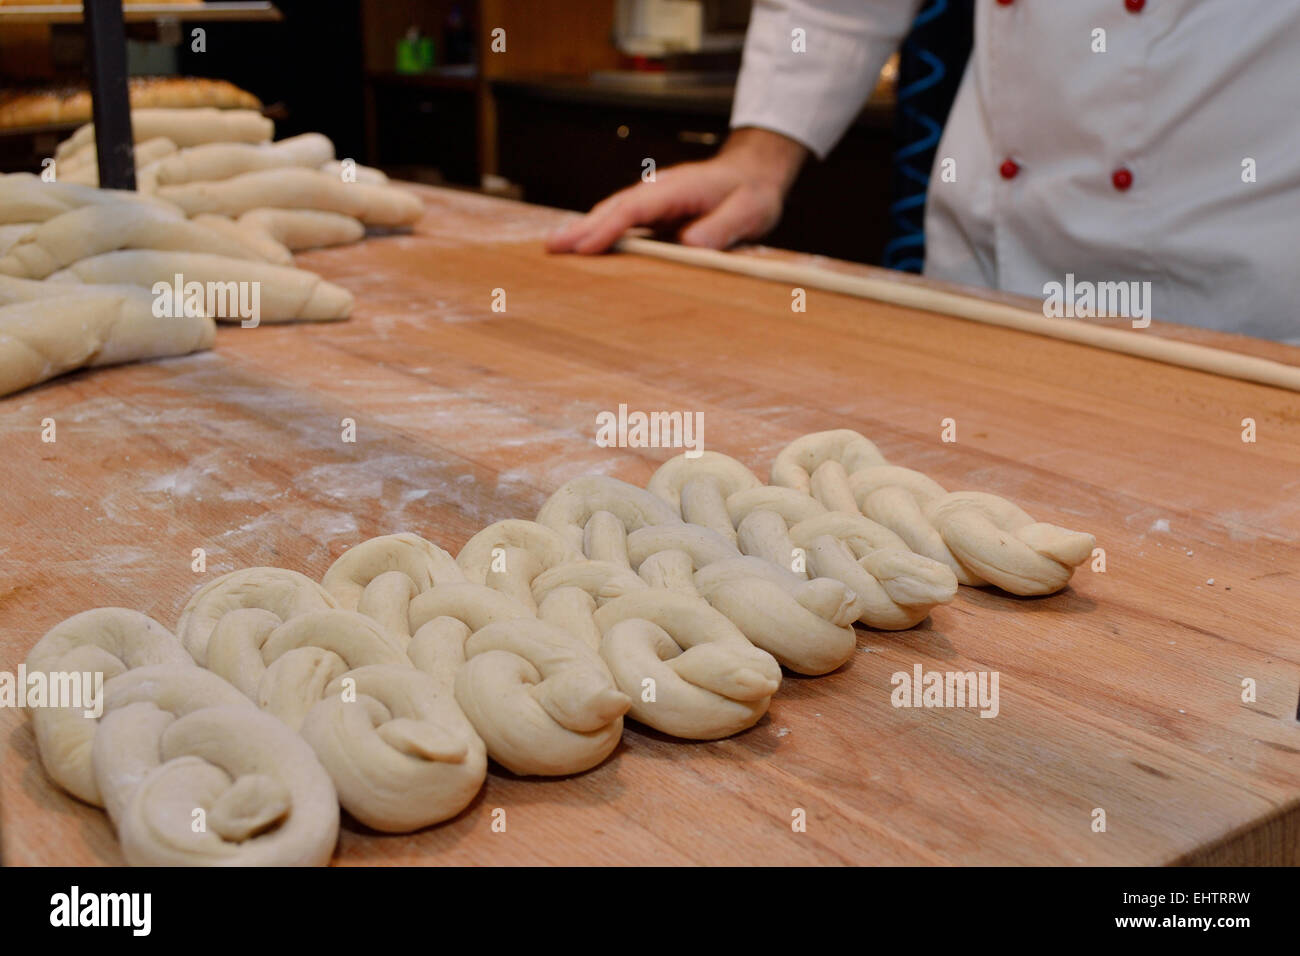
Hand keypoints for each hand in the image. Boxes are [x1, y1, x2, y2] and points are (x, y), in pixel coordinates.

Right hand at [545, 127, 808, 254]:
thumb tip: (689, 245)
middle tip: (550, 247)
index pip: (635, 209)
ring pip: (613, 213)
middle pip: (614, 208)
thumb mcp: (749, 211)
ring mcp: (654, 200)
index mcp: (678, 189)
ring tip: (554, 247)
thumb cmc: (752, 193)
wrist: (754, 173)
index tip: (586, 246)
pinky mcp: (655, 211)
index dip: (609, 228)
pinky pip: (622, 220)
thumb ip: (722, 227)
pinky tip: (581, 245)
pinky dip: (599, 231)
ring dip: (584, 229)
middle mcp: (659, 191)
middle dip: (581, 227)